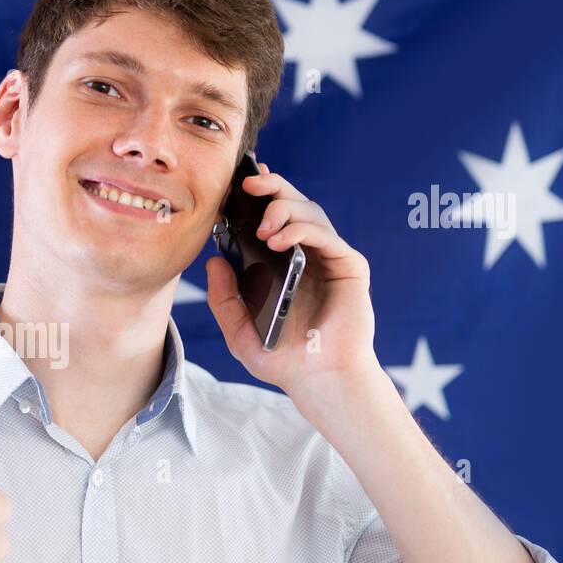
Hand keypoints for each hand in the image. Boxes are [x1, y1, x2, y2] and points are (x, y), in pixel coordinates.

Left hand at [204, 161, 379, 402]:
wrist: (318, 381)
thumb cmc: (282, 358)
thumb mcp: (238, 331)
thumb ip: (224, 299)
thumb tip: (213, 261)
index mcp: (283, 263)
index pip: (273, 217)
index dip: (259, 194)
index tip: (237, 182)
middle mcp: (308, 255)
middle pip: (293, 204)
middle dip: (271, 188)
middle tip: (247, 185)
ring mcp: (330, 259)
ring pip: (311, 212)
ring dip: (283, 210)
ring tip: (262, 229)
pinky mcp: (349, 266)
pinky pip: (326, 235)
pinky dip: (302, 230)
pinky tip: (279, 240)